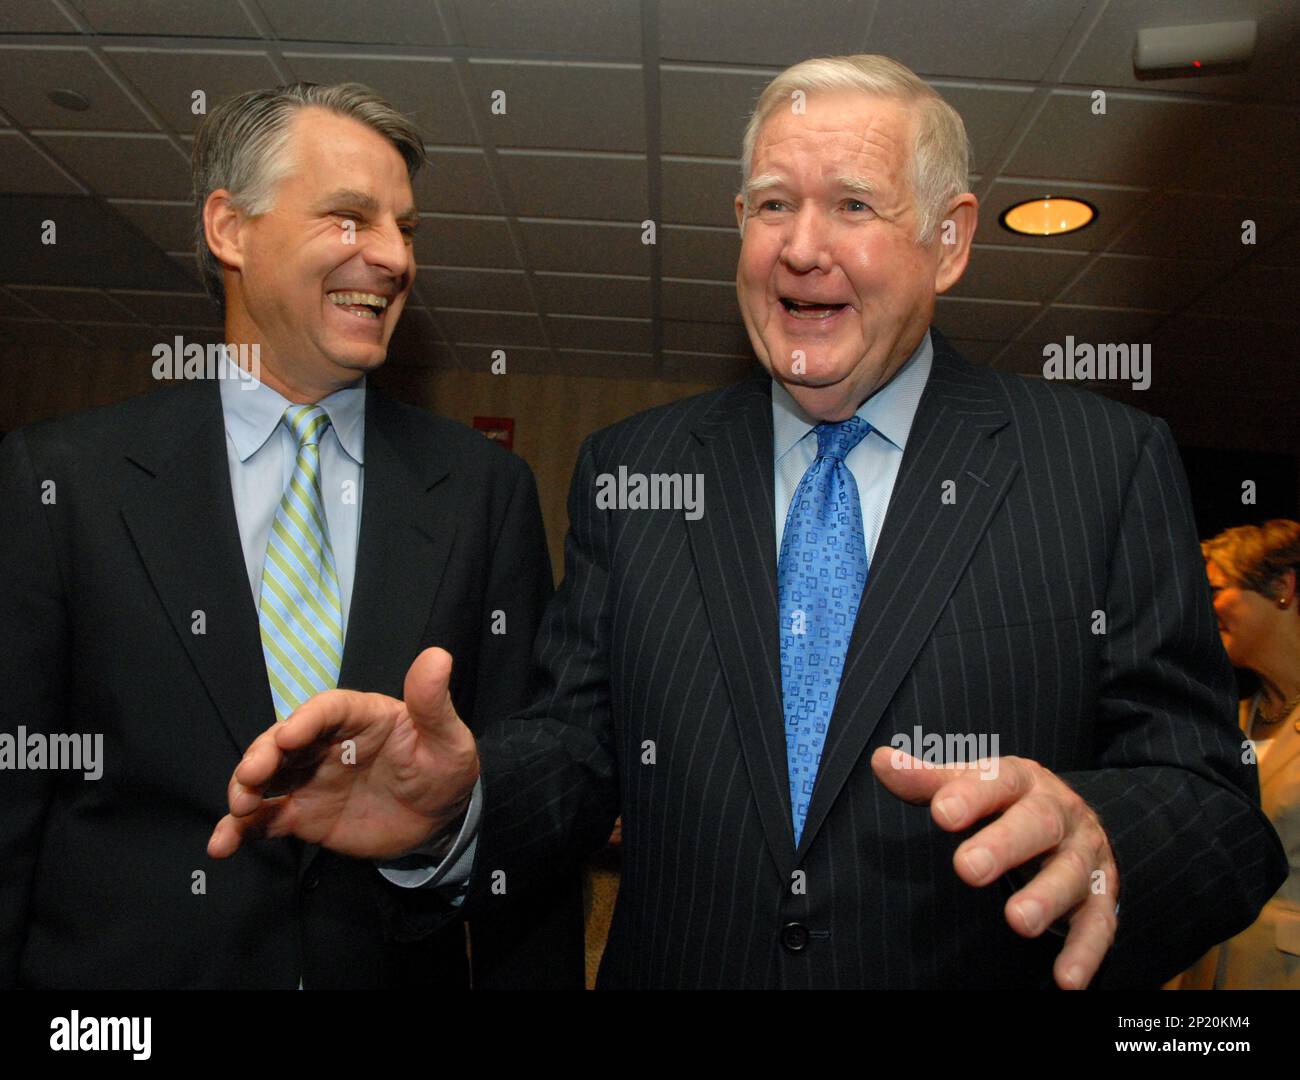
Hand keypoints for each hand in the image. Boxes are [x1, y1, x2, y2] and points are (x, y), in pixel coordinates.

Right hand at [208, 648, 477, 860]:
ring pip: (266, 776)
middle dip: (263, 754)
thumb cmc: (443, 768)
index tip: (290, 735)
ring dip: (245, 788)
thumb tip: (437, 656)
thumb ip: (433, 704)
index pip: (327, 709)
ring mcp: (309, 778)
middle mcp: (326, 742)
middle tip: (252, 775)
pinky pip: (264, 819)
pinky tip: (222, 845)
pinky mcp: (302, 813)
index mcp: (359, 716)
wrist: (439, 820)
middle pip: (284, 740)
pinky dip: (239, 830)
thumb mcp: (448, 739)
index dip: (306, 719)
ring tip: (239, 808)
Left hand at [870, 747, 1118, 989]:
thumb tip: (881, 761)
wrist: (1079, 816)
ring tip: (1018, 921)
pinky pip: (1099, 924)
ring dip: (1046, 898)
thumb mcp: (973, 783)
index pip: (997, 781)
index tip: (941, 813)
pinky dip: (1085, 951)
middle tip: (968, 868)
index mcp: (1021, 780)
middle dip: (1005, 844)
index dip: (970, 796)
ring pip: (1071, 874)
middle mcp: (1058, 813)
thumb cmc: (1009, 801)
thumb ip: (927, 780)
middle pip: (1037, 823)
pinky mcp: (1101, 895)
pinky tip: (1067, 980)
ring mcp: (1083, 855)